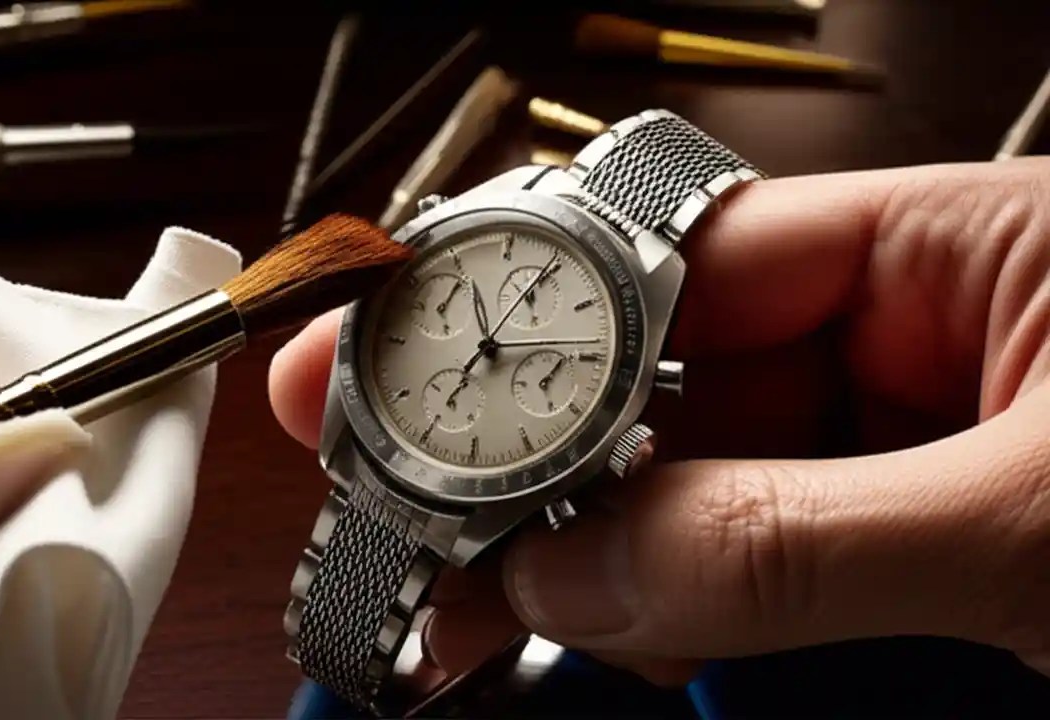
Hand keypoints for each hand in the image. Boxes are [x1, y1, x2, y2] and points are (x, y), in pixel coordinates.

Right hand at [268, 157, 1049, 686]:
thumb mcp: (1039, 524)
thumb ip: (797, 544)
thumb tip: (576, 572)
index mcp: (971, 254)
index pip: (693, 248)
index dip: (527, 302)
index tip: (390, 352)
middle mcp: (921, 343)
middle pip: (667, 381)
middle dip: (532, 455)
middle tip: (403, 512)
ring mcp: (907, 461)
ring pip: (691, 494)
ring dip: (586, 553)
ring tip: (470, 601)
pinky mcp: (903, 567)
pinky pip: (748, 581)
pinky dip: (668, 618)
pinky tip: (594, 632)